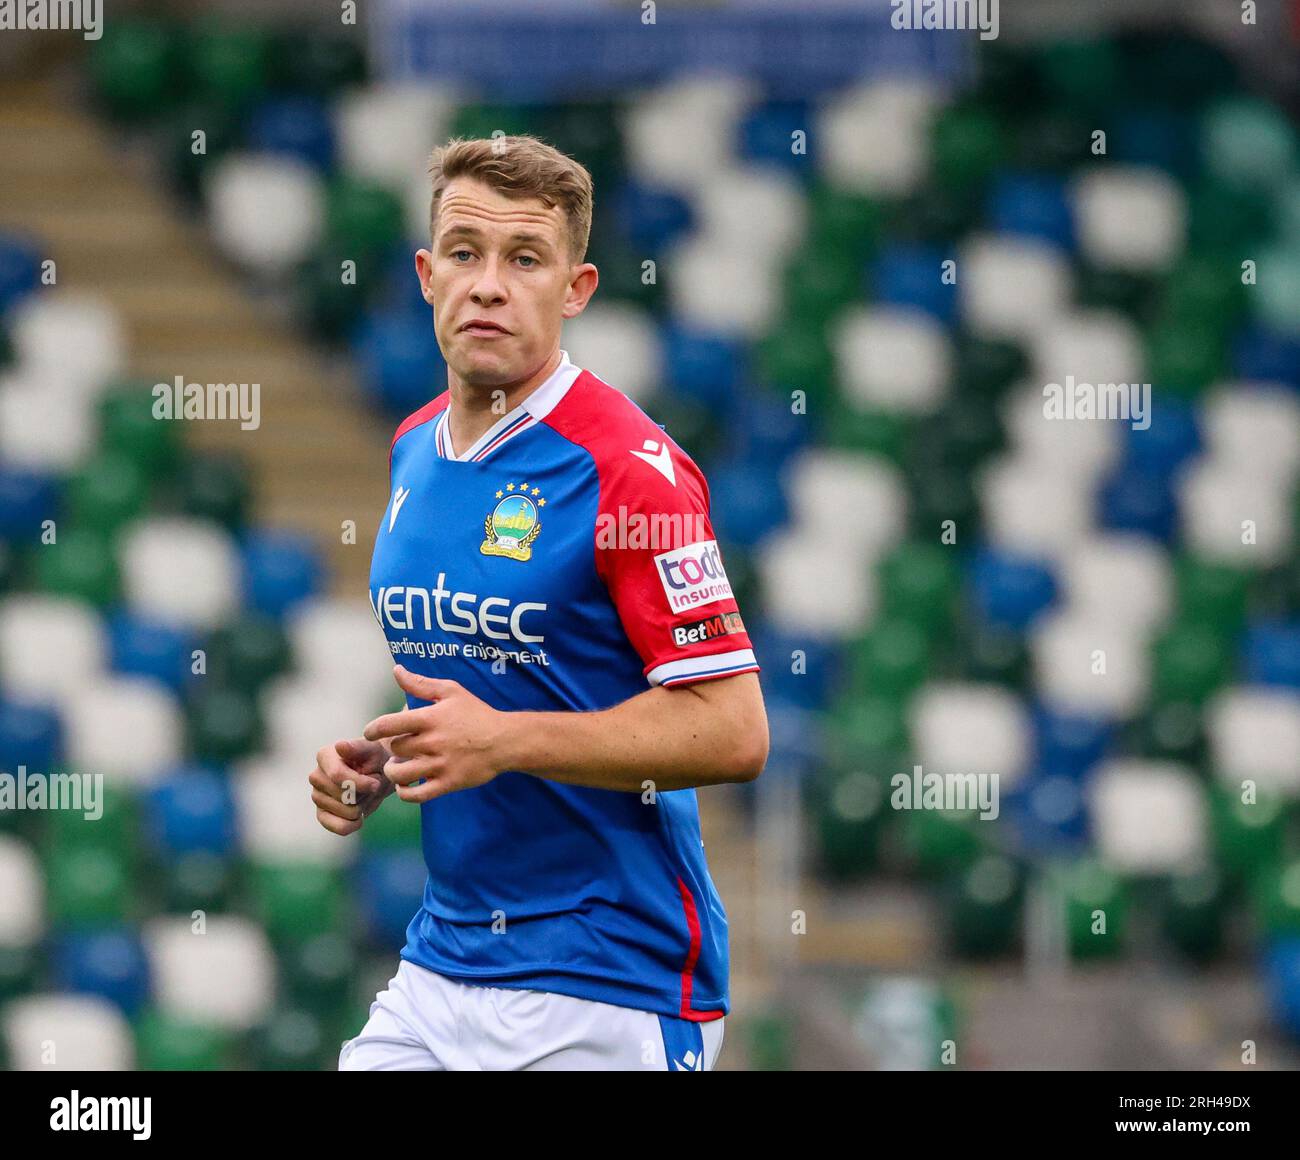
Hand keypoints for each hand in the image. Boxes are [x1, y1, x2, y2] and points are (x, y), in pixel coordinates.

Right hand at [309, 736, 393, 835]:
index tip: (376, 783)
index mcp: (324, 756)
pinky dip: (353, 824)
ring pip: (346, 812)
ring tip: (364, 794)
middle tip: (370, 785)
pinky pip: (337, 827)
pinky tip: (359, 816)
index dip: (360, 784)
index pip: (337, 776)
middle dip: (365, 794)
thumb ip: (357, 748)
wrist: (379, 774)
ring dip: (363, 806)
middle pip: (344, 797)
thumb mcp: (372, 749)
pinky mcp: (322, 814)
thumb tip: (340, 746)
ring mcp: (317, 796)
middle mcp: (316, 776)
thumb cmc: (375, 758)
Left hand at [362, 665, 505, 803]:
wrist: (504, 740)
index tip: (369, 732)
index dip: (372, 729)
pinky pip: (417, 795)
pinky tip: (405, 786)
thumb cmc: (476, 714)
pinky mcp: (448, 783)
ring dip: (393, 771)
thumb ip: (420, 683)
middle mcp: (432, 742)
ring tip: (396, 767)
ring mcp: (440, 765)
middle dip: (392, 748)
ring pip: (400, 774)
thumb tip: (396, 670)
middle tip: (397, 748)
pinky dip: (405, 793)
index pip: (388, 724)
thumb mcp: (451, 691)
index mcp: (430, 718)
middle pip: (395, 749)